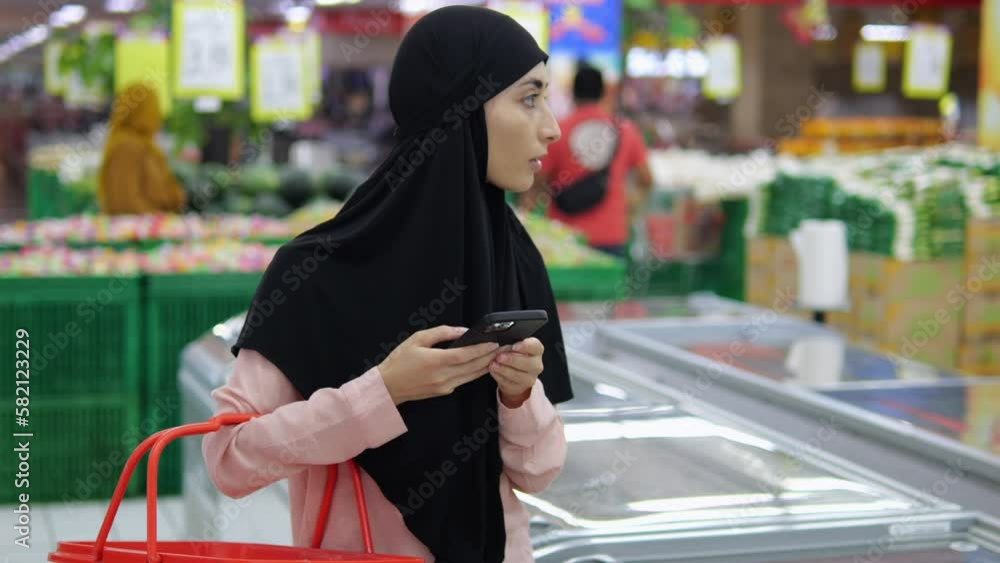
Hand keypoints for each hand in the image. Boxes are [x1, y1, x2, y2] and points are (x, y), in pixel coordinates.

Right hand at [379, 326, 499, 405]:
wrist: (388, 387)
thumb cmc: (399, 360)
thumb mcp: (417, 339)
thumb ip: (441, 333)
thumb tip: (462, 331)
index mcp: (436, 362)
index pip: (466, 355)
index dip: (482, 349)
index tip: (494, 342)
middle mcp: (443, 376)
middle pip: (473, 366)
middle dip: (490, 356)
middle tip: (504, 347)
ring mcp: (445, 386)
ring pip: (472, 375)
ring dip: (486, 365)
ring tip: (498, 355)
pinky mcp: (444, 391)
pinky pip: (464, 380)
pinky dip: (475, 371)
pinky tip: (482, 364)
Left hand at [489, 337, 543, 407]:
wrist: (513, 371)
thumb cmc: (514, 354)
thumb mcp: (513, 345)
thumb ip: (510, 343)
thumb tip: (499, 343)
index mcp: (537, 350)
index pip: (535, 346)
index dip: (525, 346)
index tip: (514, 346)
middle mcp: (536, 365)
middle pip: (528, 363)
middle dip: (512, 359)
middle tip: (499, 357)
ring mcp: (530, 378)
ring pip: (518, 375)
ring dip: (504, 369)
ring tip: (493, 364)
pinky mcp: (520, 387)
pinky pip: (509, 383)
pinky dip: (499, 376)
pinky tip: (493, 371)